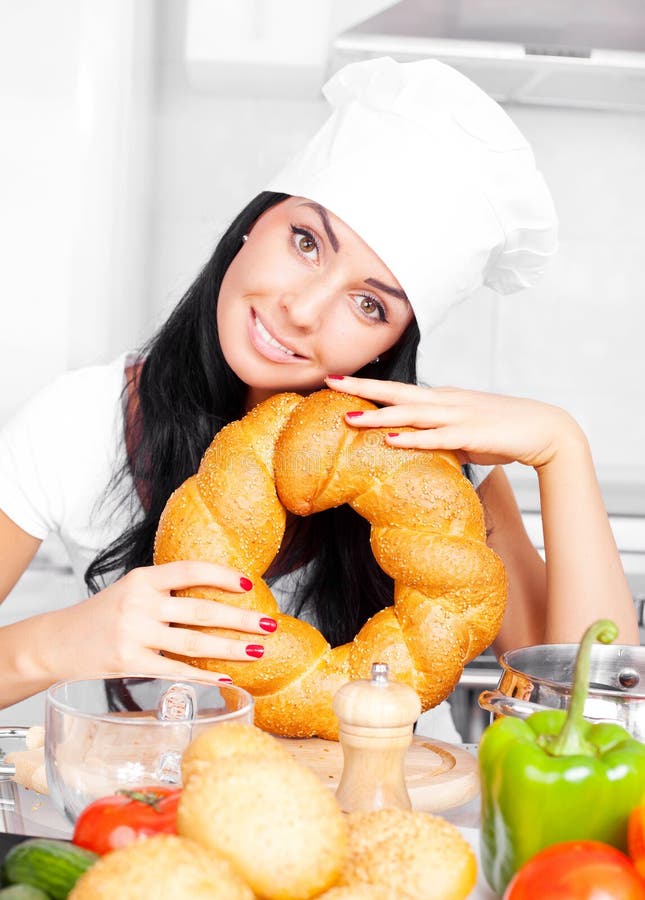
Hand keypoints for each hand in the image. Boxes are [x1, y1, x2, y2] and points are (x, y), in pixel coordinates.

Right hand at [41, 561, 274, 682]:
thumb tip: (217, 595)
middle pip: (201, 611)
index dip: (222, 576)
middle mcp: (139, 603)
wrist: (57, 642)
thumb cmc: (103, 614)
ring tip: (259, 651)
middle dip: (240, 618)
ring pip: (194, 643)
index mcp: (143, 578)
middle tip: (269, 624)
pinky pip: (176, 670)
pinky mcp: (130, 663)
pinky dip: (204, 675)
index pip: (190, 570)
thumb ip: (166, 591)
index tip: (249, 583)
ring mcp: (134, 634)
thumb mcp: (131, 590)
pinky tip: (226, 677)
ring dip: (231, 649)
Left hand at [326, 375, 584, 468]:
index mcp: (442, 398)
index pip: (397, 390)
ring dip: (379, 415)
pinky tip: (391, 440)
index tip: (338, 380)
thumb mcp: (463, 432)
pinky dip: (412, 438)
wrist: (544, 429)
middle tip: (329, 381)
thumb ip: (438, 436)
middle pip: (396, 392)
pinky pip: (436, 437)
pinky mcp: (470, 434)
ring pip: (411, 413)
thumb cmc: (503, 430)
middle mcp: (445, 401)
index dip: (368, 384)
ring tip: (349, 416)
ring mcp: (457, 416)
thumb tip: (416, 447)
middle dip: (362, 387)